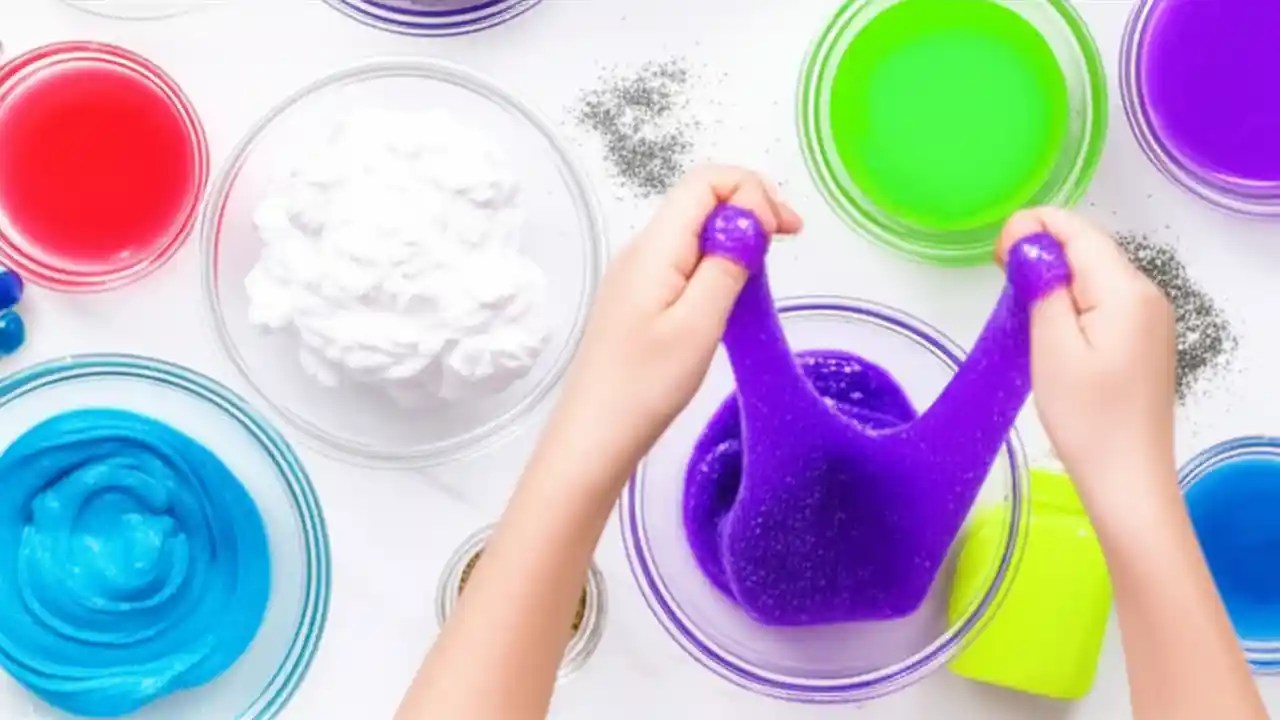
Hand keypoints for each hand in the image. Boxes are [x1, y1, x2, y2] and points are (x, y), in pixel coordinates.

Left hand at [553, 166, 802, 464]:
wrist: (594, 436)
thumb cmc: (643, 387)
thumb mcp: (698, 324)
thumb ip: (726, 264)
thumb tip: (750, 217)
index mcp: (653, 249)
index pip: (704, 182)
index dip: (752, 190)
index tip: (786, 230)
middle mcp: (641, 251)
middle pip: (700, 200)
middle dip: (750, 208)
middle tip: (788, 241)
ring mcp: (637, 275)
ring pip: (694, 231)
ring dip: (736, 237)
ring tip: (763, 272)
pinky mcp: (639, 299)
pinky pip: (684, 261)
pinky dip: (718, 263)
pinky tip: (733, 293)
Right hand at [999, 208, 1176, 507]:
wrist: (1127, 480)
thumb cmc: (1086, 419)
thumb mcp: (1052, 348)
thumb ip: (1043, 286)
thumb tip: (1028, 240)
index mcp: (1127, 292)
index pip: (1079, 232)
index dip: (1034, 227)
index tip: (995, 252)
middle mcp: (1147, 295)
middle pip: (1090, 248)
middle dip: (1043, 248)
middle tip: (998, 274)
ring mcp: (1150, 318)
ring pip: (1095, 273)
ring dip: (1055, 274)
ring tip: (1016, 298)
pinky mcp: (1143, 340)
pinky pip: (1104, 300)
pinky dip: (1072, 297)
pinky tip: (1047, 320)